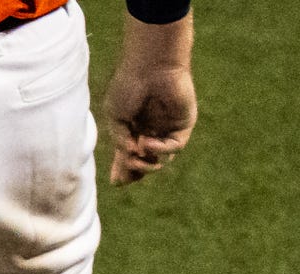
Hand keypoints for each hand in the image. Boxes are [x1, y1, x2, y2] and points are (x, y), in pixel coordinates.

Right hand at [104, 18, 195, 184]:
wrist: (151, 66)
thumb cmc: (129, 86)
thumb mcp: (116, 117)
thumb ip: (122, 140)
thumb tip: (133, 156)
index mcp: (132, 127)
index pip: (129, 156)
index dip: (124, 170)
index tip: (116, 181)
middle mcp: (150, 130)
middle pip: (145, 162)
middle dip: (135, 171)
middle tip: (126, 175)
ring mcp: (167, 128)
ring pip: (161, 159)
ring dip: (148, 164)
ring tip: (138, 153)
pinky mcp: (183, 124)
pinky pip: (175, 146)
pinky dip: (162, 150)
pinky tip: (149, 144)